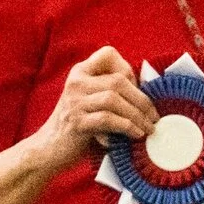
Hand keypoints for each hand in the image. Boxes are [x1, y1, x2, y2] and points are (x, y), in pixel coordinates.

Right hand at [31, 46, 155, 173]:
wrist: (49, 149)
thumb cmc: (79, 126)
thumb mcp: (93, 100)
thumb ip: (112, 91)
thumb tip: (148, 93)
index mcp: (81, 72)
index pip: (108, 54)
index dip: (127, 68)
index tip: (136, 89)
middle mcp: (76, 82)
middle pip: (118, 81)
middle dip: (142, 100)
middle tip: (153, 117)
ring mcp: (74, 102)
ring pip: (114, 99)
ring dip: (137, 116)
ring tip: (148, 128)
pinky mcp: (76, 123)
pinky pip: (108, 119)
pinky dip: (126, 127)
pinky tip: (135, 135)